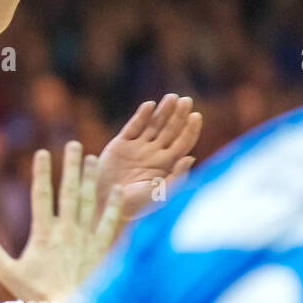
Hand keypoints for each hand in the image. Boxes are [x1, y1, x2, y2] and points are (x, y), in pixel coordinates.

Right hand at [0, 142, 123, 302]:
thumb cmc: (38, 295)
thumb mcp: (8, 273)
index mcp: (43, 233)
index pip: (41, 196)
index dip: (41, 173)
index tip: (42, 153)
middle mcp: (66, 230)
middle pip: (68, 192)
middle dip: (71, 166)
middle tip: (74, 145)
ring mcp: (86, 238)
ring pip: (89, 202)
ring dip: (90, 179)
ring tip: (93, 158)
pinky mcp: (102, 249)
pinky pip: (109, 223)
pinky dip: (113, 205)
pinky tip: (116, 189)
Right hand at [97, 94, 201, 219]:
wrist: (106, 204)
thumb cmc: (136, 205)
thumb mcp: (160, 194)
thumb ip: (176, 177)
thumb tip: (191, 157)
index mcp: (167, 164)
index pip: (183, 142)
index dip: (190, 129)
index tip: (196, 116)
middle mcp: (154, 153)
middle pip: (171, 129)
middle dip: (179, 115)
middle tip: (186, 100)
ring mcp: (137, 147)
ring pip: (154, 125)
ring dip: (163, 111)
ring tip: (172, 97)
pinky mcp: (120, 144)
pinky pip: (133, 127)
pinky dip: (141, 116)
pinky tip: (150, 105)